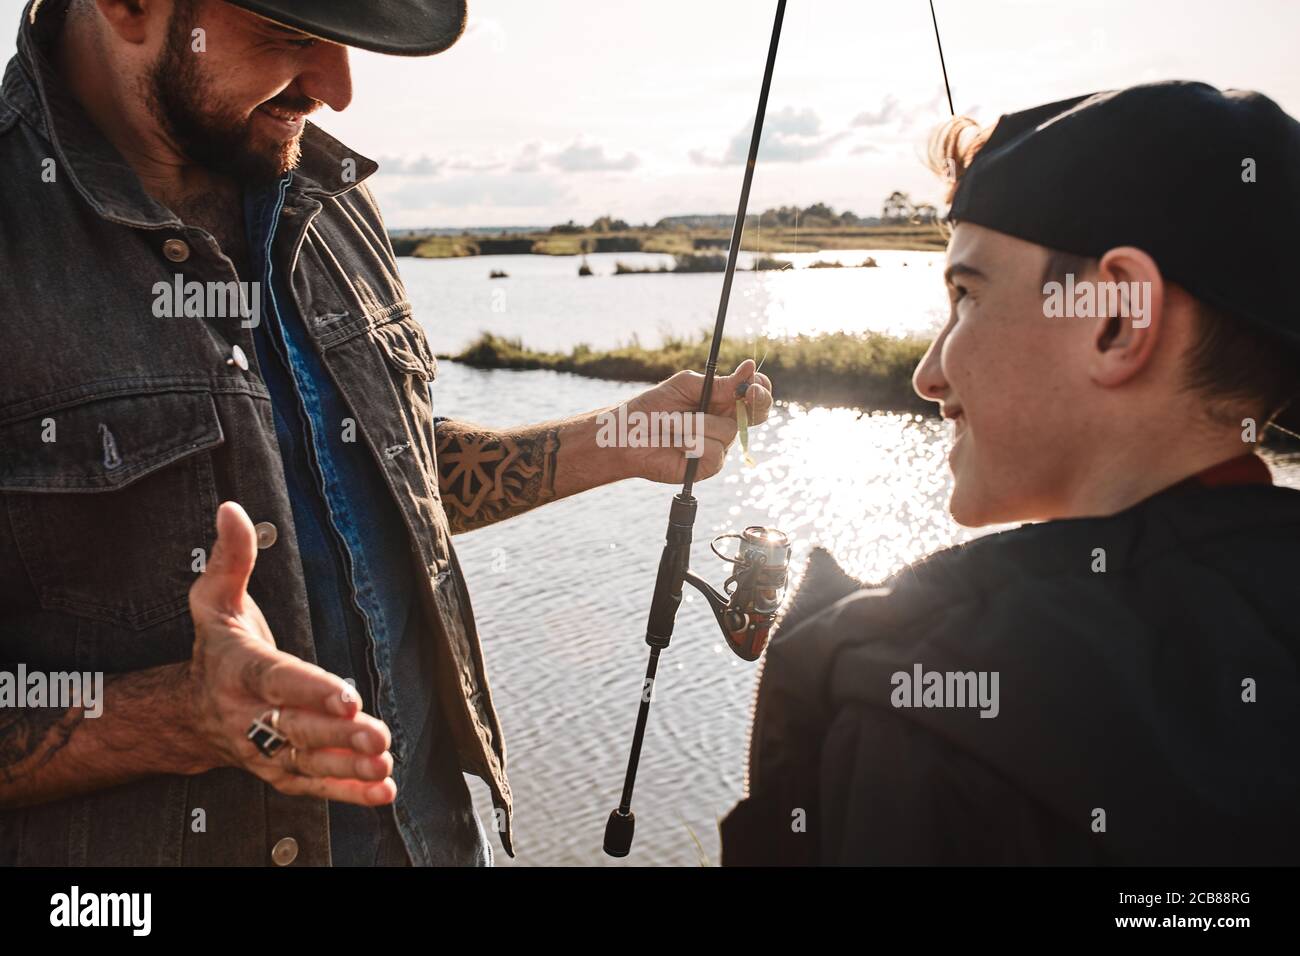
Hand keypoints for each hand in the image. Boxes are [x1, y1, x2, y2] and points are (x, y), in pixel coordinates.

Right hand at [184, 502, 396, 805]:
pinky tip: (382, 790)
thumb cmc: (216, 649)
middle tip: (377, 734)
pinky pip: (313, 786)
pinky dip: (349, 793)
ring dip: (348, 766)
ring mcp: (264, 748)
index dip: (310, 687)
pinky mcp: (279, 771)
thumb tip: (233, 510)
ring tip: (384, 762)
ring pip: (308, 761)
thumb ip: (233, 558)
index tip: (346, 692)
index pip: (276, 678)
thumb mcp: (214, 599)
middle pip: (296, 726)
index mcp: (238, 670)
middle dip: (338, 733)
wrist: (187, 713)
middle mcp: (248, 715)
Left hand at [623, 359, 773, 483]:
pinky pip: (714, 451)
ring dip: (696, 423)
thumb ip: (718, 383)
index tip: (752, 383)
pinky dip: (691, 443)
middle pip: (758, 414)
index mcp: (722, 401)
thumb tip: (749, 370)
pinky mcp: (709, 466)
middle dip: (756, 402)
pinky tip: (676, 443)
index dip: (760, 387)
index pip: (754, 393)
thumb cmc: (653, 408)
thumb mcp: (685, 386)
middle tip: (747, 394)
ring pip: (728, 431)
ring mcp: (720, 446)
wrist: (627, 436)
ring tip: (671, 422)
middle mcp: (725, 423)